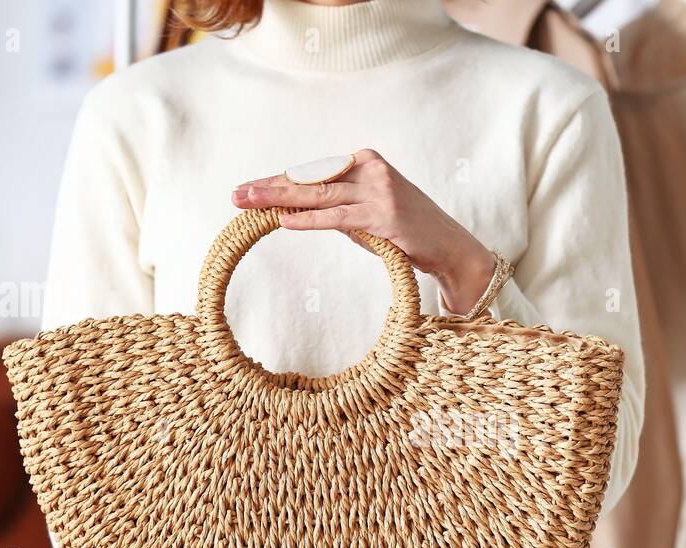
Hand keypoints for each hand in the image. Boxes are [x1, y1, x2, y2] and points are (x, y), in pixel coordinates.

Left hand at [232, 148, 496, 314]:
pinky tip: (284, 221)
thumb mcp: (368, 213)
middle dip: (269, 188)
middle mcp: (370, 169)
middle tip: (236, 193)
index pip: (312, 172)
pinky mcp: (383, 216)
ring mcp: (377, 191)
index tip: (249, 188)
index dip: (278, 181)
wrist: (450, 248)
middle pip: (309, 179)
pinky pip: (337, 218)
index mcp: (364, 161)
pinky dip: (309, 220)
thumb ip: (338, 206)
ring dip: (278, 200)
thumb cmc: (407, 233)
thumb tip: (296, 208)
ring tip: (248, 203)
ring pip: (317, 195)